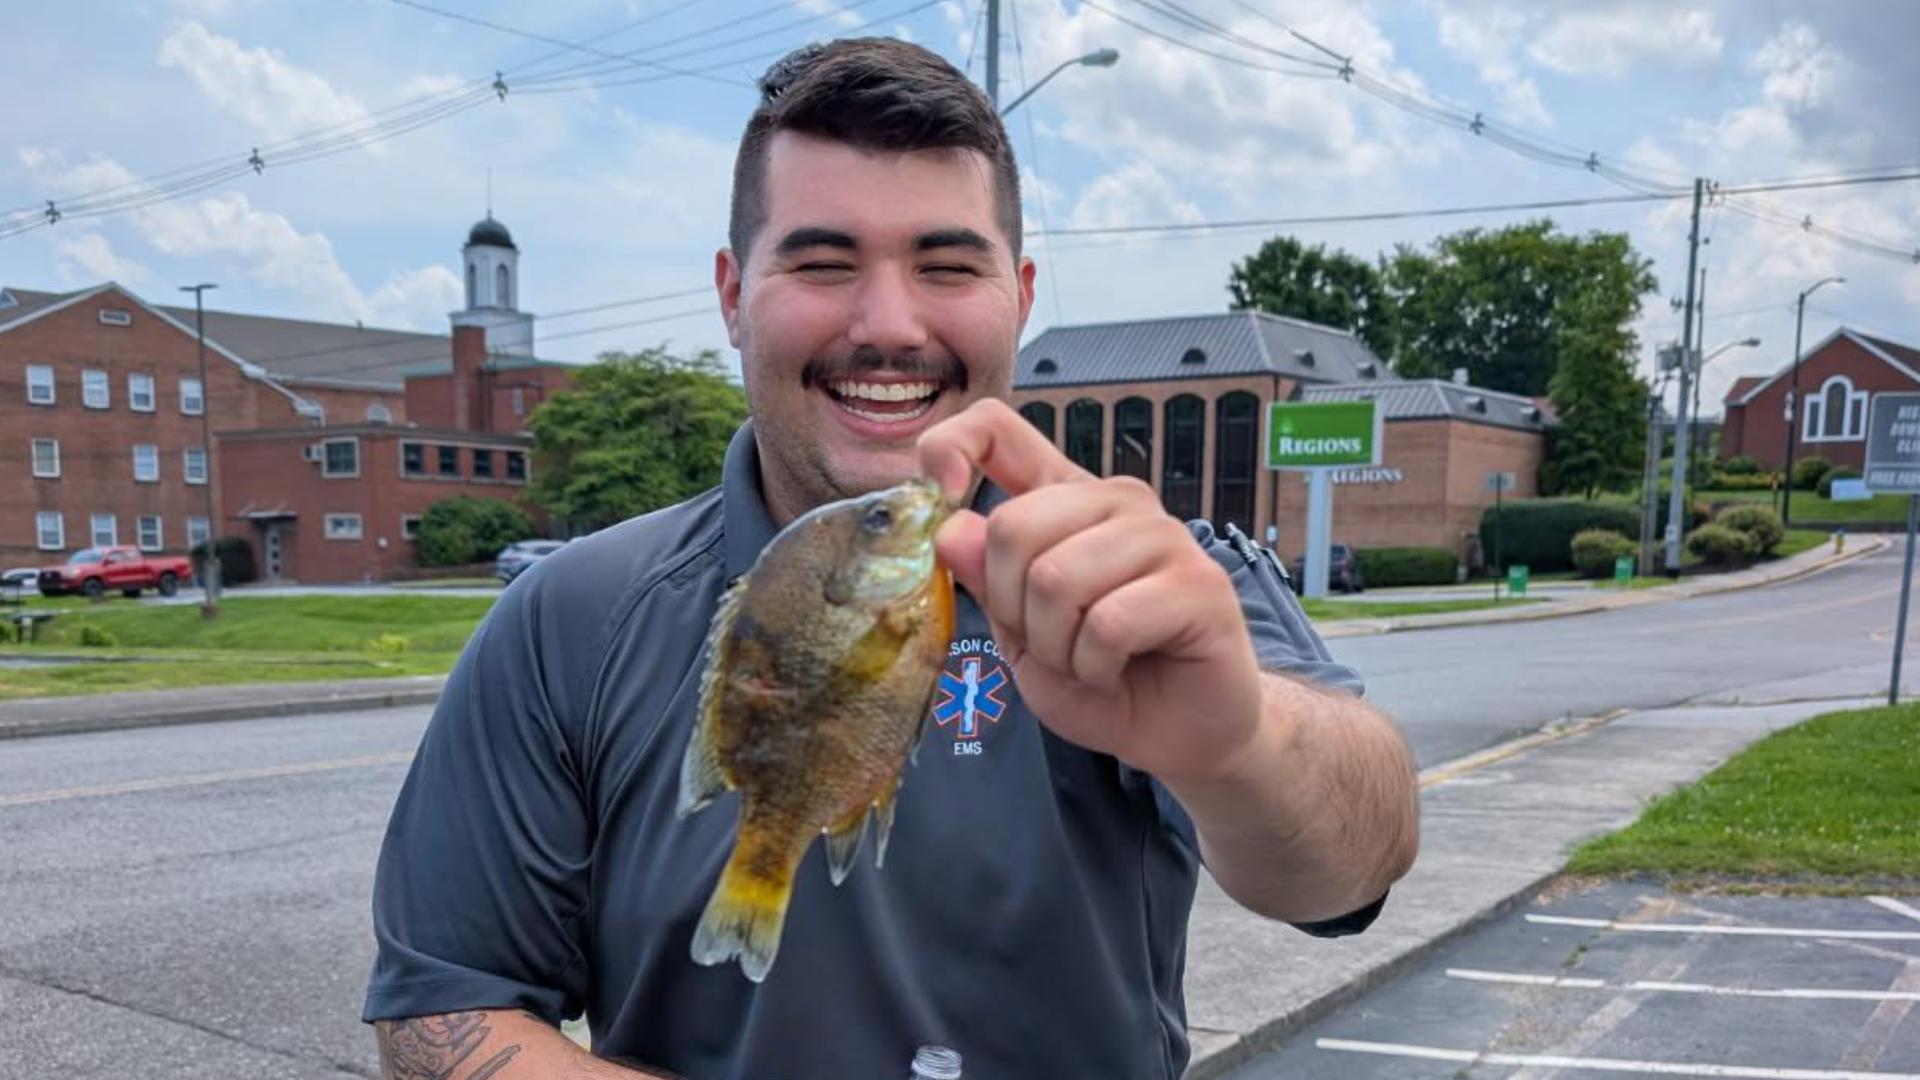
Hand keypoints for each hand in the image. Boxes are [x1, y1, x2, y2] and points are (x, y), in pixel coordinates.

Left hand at [918, 399, 1266, 783]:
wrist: (1176, 735)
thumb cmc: (1100, 678)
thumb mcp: (1019, 636)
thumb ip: (987, 581)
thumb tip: (949, 529)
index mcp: (1064, 500)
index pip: (996, 429)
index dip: (950, 448)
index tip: (940, 499)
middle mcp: (1115, 502)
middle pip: (1013, 525)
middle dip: (1011, 608)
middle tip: (1050, 643)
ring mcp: (1163, 536)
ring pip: (1057, 579)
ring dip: (1056, 646)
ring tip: (1088, 661)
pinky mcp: (1199, 582)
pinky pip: (1108, 623)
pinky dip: (1095, 666)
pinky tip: (1117, 670)